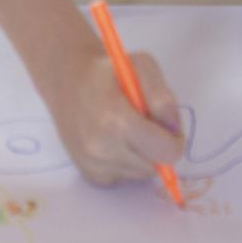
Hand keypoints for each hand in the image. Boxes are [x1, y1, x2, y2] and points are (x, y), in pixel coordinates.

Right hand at [45, 44, 183, 186]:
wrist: (67, 81)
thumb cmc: (108, 72)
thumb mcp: (141, 65)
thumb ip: (163, 96)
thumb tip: (173, 131)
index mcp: (115, 120)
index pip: (165, 152)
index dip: (174, 140)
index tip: (169, 128)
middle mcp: (102, 148)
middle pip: (156, 165)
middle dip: (158, 146)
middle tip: (146, 123)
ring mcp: (93, 165)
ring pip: (141, 172)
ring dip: (142, 154)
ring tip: (126, 128)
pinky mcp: (89, 175)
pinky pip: (125, 177)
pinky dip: (127, 162)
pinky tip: (113, 140)